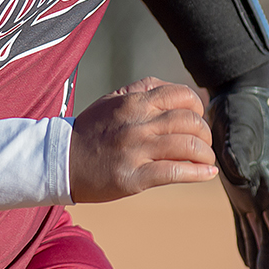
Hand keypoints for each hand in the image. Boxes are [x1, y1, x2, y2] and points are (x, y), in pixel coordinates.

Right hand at [69, 78, 217, 202]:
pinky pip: (175, 172)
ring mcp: (136, 150)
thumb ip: (143, 91)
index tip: (197, 119)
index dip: (198, 107)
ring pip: (188, 146)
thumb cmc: (90, 131)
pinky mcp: (134, 177)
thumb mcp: (113, 101)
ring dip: (205, 154)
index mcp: (134, 102)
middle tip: (204, 143)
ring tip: (206, 160)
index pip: (182, 96)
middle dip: (205, 133)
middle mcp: (137, 124)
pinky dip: (198, 173)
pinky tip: (207, 173)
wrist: (60, 160)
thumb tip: (177, 92)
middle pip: (190, 122)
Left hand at [208, 84, 268, 268]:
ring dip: (261, 268)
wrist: (239, 96)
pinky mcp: (243, 191)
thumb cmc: (239, 112)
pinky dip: (248, 245)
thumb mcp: (236, 128)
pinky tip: (247, 265)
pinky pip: (249, 225)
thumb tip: (238, 170)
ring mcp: (258, 194)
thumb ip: (237, 148)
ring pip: (263, 239)